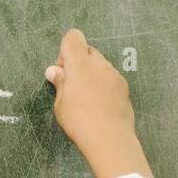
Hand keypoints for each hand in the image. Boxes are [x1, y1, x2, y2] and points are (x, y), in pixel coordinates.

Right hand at [45, 28, 151, 177]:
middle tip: (73, 86)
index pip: (73, 37)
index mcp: (80, 64)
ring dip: (92, 74)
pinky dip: (104, 84)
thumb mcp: (61, 104)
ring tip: (88, 99)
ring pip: (100, 65)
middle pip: (87, 50)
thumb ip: (59, 83)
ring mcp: (114, 74)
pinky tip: (101, 104)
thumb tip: (54, 71)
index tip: (64, 70)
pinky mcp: (124, 86)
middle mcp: (99, 64)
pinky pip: (110, 78)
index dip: (65, 50)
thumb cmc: (80, 122)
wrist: (110, 140)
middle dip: (79, 63)